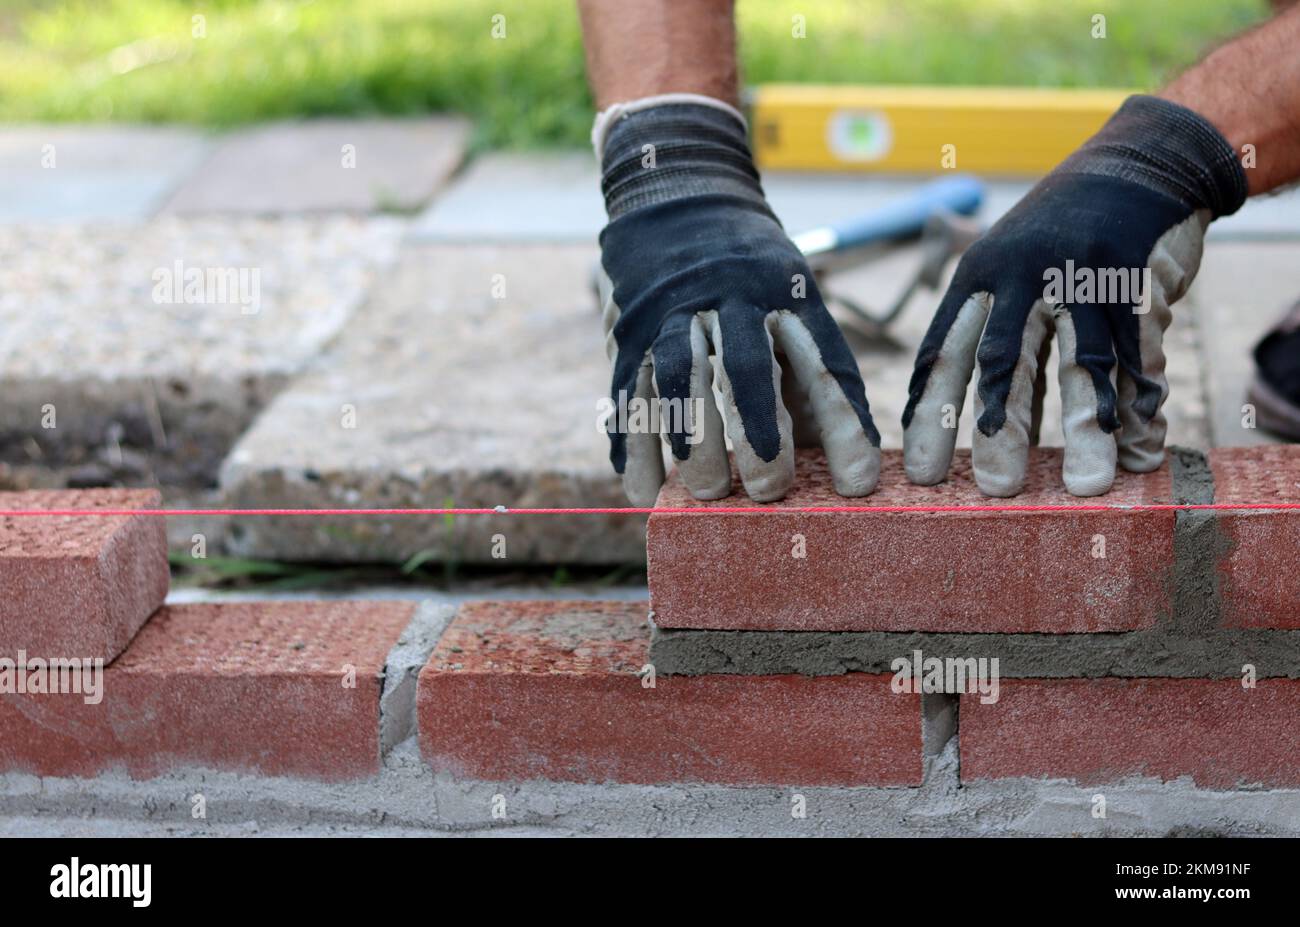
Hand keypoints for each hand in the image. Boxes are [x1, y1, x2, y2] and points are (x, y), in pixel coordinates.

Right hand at [596, 99, 879, 504]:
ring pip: (681, 377)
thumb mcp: (794, 300)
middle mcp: (729, 296)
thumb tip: (845, 464)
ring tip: (705, 493)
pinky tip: (641, 489)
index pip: (822, 365)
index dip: (843, 426)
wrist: (677, 192)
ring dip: (693, 440)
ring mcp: (672, 310)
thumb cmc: (752, 273)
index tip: (858, 484)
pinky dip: (633, 442)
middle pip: (746, 367)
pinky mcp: (627, 328)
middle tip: (768, 490)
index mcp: (785, 291)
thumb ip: (813, 374)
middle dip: (758, 431)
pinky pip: (628, 390)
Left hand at [903, 95, 1246, 496]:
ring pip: (1078, 363)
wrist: (1137, 161)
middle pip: (1000, 364)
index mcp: (976, 276)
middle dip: (996, 432)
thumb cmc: (1059, 231)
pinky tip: (1141, 446)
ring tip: (1084, 486)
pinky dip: (1140, 400)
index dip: (930, 412)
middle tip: (993, 492)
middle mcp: (1018, 273)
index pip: (943, 351)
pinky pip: (1137, 349)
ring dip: (1083, 431)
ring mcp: (1077, 270)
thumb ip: (980, 322)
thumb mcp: (1002, 260)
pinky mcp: (1132, 272)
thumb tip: (942, 393)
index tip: (920, 468)